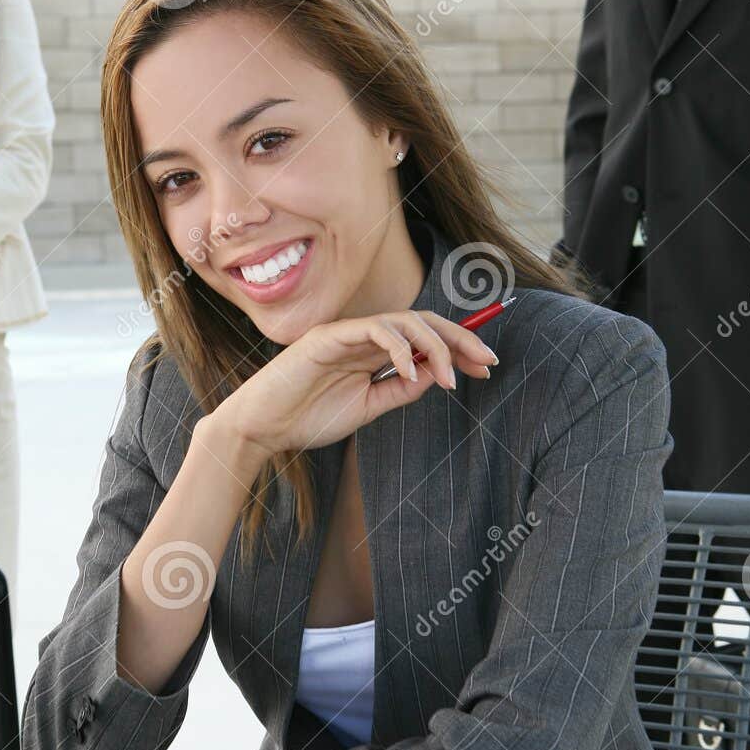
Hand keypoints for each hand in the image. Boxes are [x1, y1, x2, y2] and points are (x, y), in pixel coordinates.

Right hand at [216, 310, 497, 457]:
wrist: (262, 428)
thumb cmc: (307, 419)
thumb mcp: (367, 408)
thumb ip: (399, 390)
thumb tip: (436, 375)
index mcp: (372, 352)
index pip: (424, 339)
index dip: (458, 347)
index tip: (485, 367)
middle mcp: (363, 336)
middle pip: (423, 322)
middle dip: (460, 339)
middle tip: (487, 361)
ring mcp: (346, 333)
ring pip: (405, 321)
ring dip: (437, 346)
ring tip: (453, 376)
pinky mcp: (329, 336)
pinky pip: (375, 329)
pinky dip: (401, 347)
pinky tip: (414, 370)